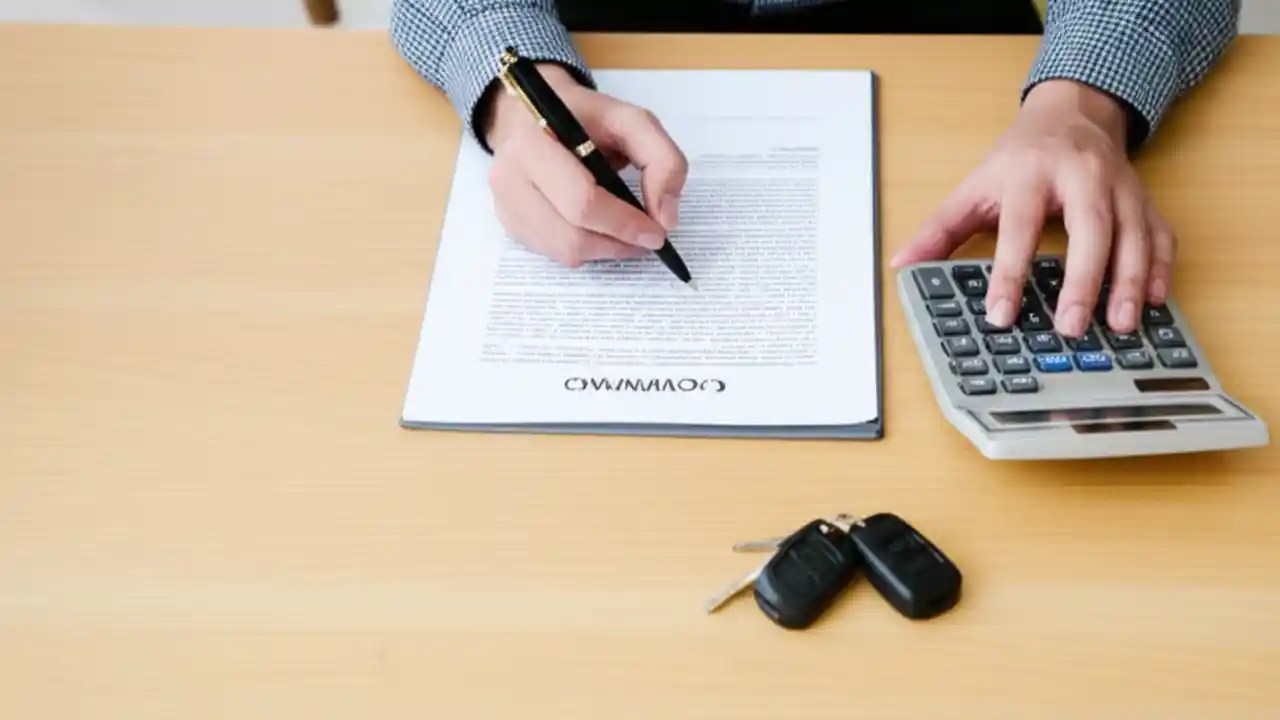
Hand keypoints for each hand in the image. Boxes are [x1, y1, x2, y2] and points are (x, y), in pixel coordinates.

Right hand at [482, 64, 686, 266]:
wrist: (533, 114)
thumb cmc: (584, 117)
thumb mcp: (632, 120)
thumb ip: (662, 159)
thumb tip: (666, 217)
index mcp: (535, 142)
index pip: (581, 201)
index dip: (624, 224)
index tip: (656, 232)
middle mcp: (510, 176)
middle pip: (572, 236)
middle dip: (618, 243)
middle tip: (647, 237)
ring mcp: (505, 204)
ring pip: (563, 252)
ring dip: (604, 250)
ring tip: (624, 232)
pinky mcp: (508, 222)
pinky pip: (553, 253)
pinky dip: (584, 248)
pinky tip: (596, 226)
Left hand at [891, 80, 1176, 336]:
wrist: (1072, 112)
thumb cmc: (1019, 158)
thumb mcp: (973, 186)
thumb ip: (939, 229)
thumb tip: (902, 266)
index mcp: (1031, 174)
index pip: (1019, 227)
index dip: (1009, 273)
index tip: (1000, 315)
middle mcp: (1082, 176)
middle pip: (1090, 228)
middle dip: (1082, 280)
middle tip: (1070, 327)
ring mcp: (1120, 187)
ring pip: (1133, 234)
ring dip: (1129, 282)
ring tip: (1119, 325)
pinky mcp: (1146, 199)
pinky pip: (1161, 234)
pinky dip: (1161, 268)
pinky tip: (1155, 301)